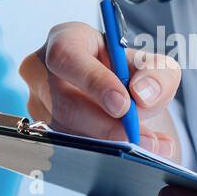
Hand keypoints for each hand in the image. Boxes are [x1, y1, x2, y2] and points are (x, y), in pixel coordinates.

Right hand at [19, 21, 182, 161]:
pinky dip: (101, 155)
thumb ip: (158, 74)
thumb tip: (143, 93)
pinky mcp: (42, 133)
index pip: (67, 56)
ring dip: (106, 143)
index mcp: (65, 39)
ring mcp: (38, 104)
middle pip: (63, 102)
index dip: (93, 81)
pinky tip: (131, 156)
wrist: (125, 104)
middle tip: (134, 136)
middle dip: (103, 124)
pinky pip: (66, 148)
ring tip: (144, 147)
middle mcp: (42, 71)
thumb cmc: (131, 75)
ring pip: (65, 131)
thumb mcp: (155, 68)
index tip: (123, 104)